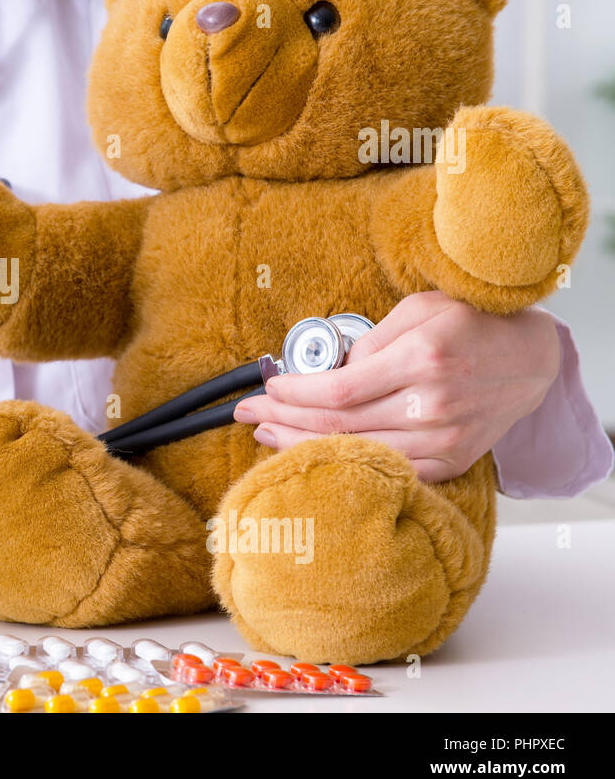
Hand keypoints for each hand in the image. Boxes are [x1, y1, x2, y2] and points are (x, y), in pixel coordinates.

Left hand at [233, 292, 560, 481]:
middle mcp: (434, 404)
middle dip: (284, 419)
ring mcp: (443, 439)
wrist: (531, 360)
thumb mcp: (419, 309)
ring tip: (267, 433)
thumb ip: (370, 339)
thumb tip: (327, 370)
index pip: (339, 389)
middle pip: (340, 424)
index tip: (265, 388)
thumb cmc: (471, 325)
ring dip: (303, 444)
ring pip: (357, 451)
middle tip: (248, 413)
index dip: (294, 394)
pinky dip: (344, 464)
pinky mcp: (450, 460)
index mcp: (423, 359)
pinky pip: (386, 470)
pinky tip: (313, 454)